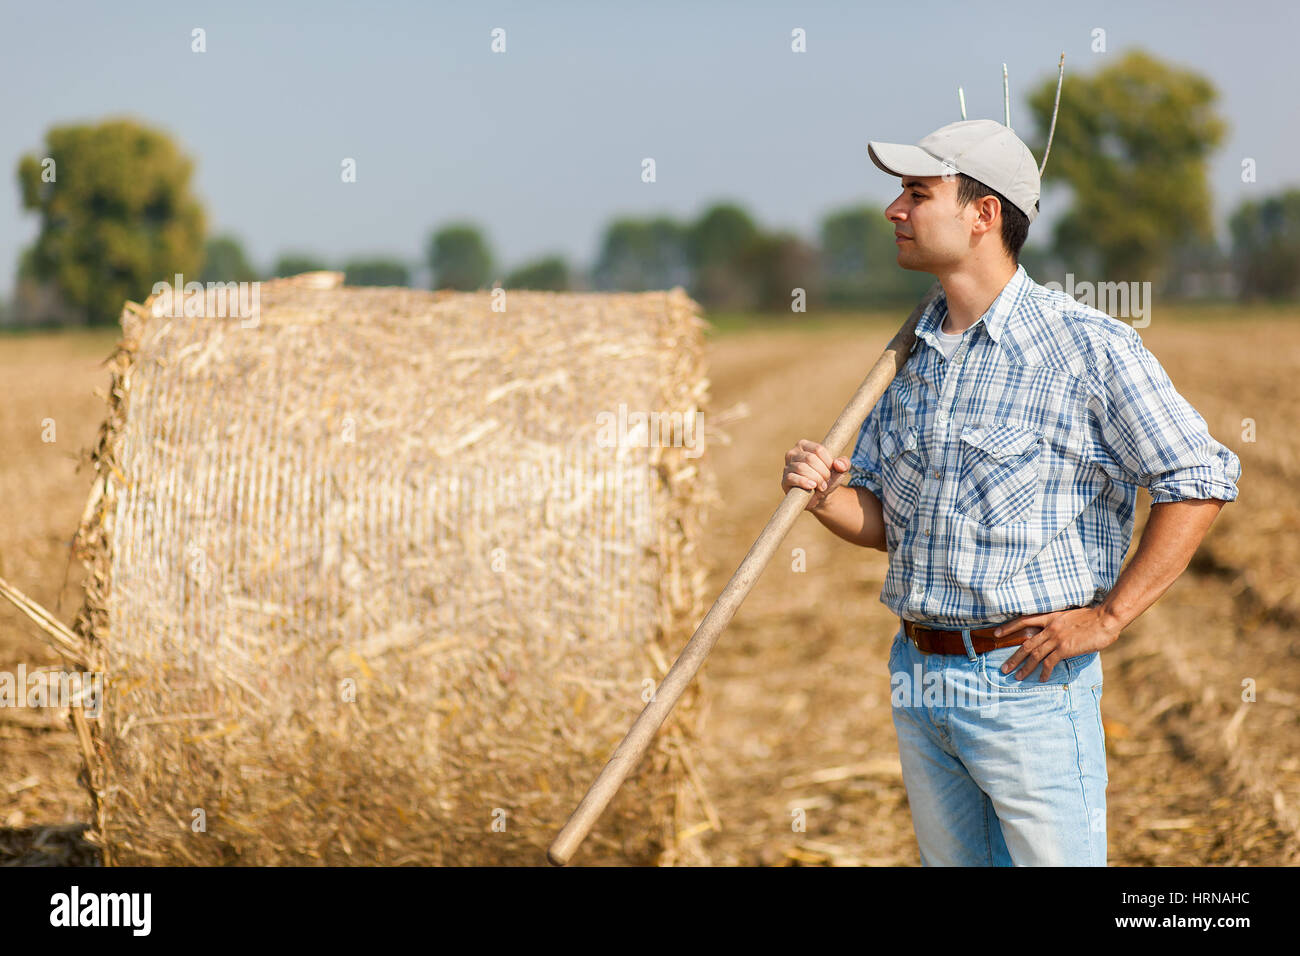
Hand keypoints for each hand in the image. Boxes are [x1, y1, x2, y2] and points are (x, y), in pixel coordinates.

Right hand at [782, 439, 849, 511]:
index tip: (831, 470)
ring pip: (802, 468)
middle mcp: (793, 453)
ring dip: (816, 479)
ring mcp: (787, 466)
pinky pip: (792, 478)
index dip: (828, 462)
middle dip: (822, 472)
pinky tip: (812, 486)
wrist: (818, 495)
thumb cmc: (827, 478)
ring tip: (821, 486)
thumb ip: (844, 464)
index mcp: (804, 445)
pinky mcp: (785, 480)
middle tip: (826, 480)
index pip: (818, 449)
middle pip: (810, 458)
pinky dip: (804, 482)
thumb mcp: (839, 470)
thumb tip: (838, 464)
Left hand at [992, 605, 1121, 680]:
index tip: (996, 633)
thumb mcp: (1070, 617)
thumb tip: (1054, 635)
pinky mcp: (1065, 648)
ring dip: (1025, 668)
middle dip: (1013, 657)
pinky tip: (1042, 678)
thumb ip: (1059, 625)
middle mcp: (1050, 627)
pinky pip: (1050, 662)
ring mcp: (1056, 638)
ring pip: (1034, 655)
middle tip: (1004, 668)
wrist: (1106, 618)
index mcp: (1050, 617)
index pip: (1024, 621)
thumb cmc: (1093, 618)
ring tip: (1018, 677)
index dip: (1009, 627)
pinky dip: (1044, 672)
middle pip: (1026, 644)